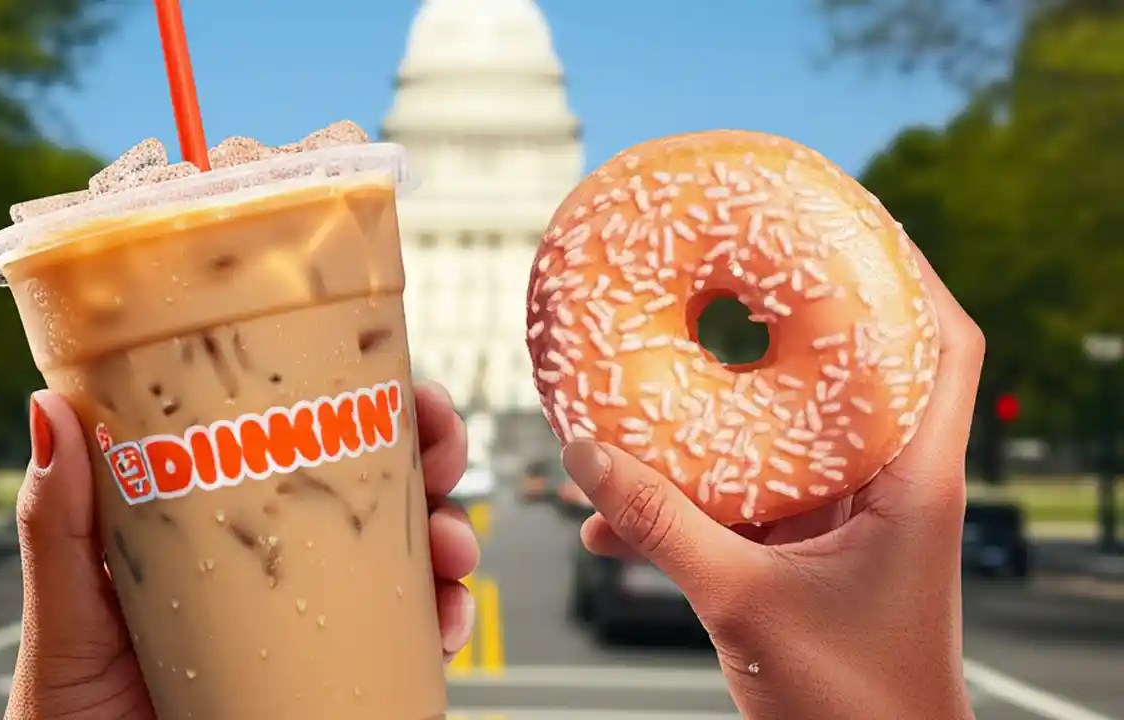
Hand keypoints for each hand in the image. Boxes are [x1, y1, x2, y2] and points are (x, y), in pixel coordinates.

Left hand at [6, 382, 477, 719]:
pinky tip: (449, 620)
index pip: (297, 444)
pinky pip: (412, 644)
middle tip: (445, 444)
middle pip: (372, 492)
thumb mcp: (68, 613)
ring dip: (451, 534)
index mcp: (220, 526)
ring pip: (408, 559)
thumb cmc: (70, 710)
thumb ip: (60, 524)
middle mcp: (278, 568)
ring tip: (453, 544)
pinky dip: (449, 622)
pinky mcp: (338, 680)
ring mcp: (313, 623)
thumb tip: (50, 412)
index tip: (393, 383)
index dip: (357, 406)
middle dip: (429, 457)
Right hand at [562, 247, 982, 719]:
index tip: (852, 213)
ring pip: (799, 430)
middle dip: (810, 310)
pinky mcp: (810, 553)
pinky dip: (695, 490)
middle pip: (870, 366)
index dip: (909, 269)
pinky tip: (622, 509)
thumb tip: (585, 454)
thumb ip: (659, 524)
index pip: (944, 345)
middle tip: (748, 259)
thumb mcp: (741, 603)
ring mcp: (851, 521)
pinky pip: (749, 496)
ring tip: (675, 358)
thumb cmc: (849, 707)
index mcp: (915, 483)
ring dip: (739, 399)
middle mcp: (892, 488)